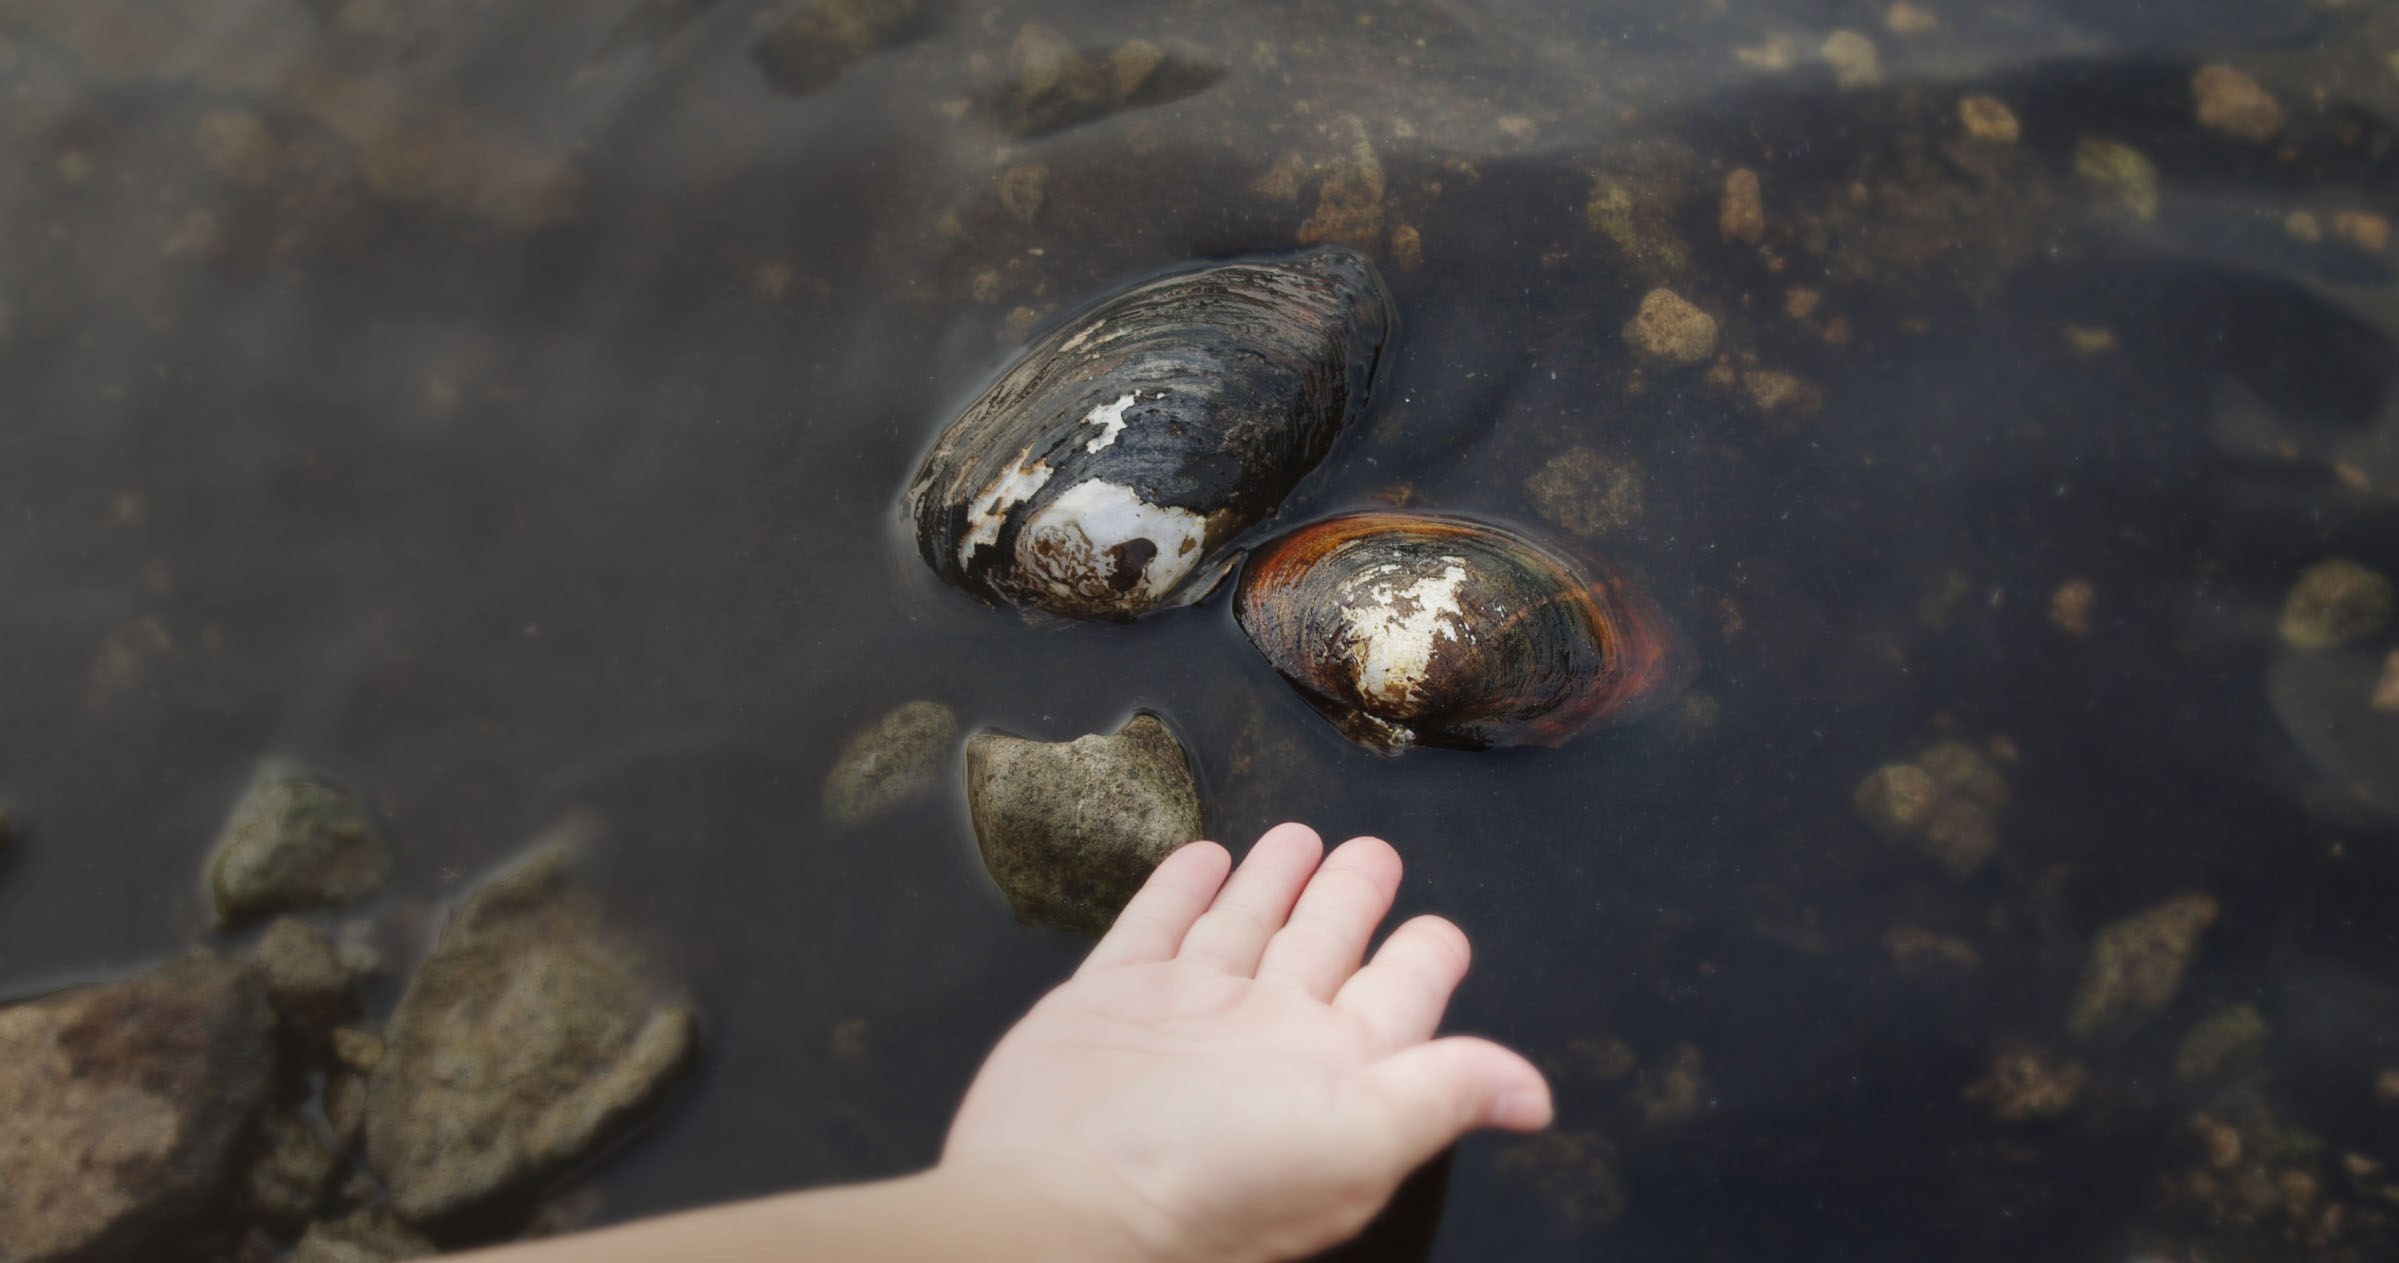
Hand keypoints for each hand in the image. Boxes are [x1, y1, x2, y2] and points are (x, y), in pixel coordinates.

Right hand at [941, 822, 1553, 1262]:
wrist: (1063, 1205)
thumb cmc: (1217, 1182)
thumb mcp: (1358, 1139)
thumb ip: (1441, 1093)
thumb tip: (1535, 1097)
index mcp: (1334, 1069)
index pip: (1398, 998)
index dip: (1424, 958)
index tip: (1440, 929)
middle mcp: (1263, 1039)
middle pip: (1322, 947)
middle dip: (1351, 897)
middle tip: (1374, 850)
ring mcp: (1183, 1018)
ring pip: (1243, 930)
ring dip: (1273, 884)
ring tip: (1300, 838)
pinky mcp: (1109, 1002)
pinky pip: (1154, 929)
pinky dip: (1179, 892)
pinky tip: (1202, 859)